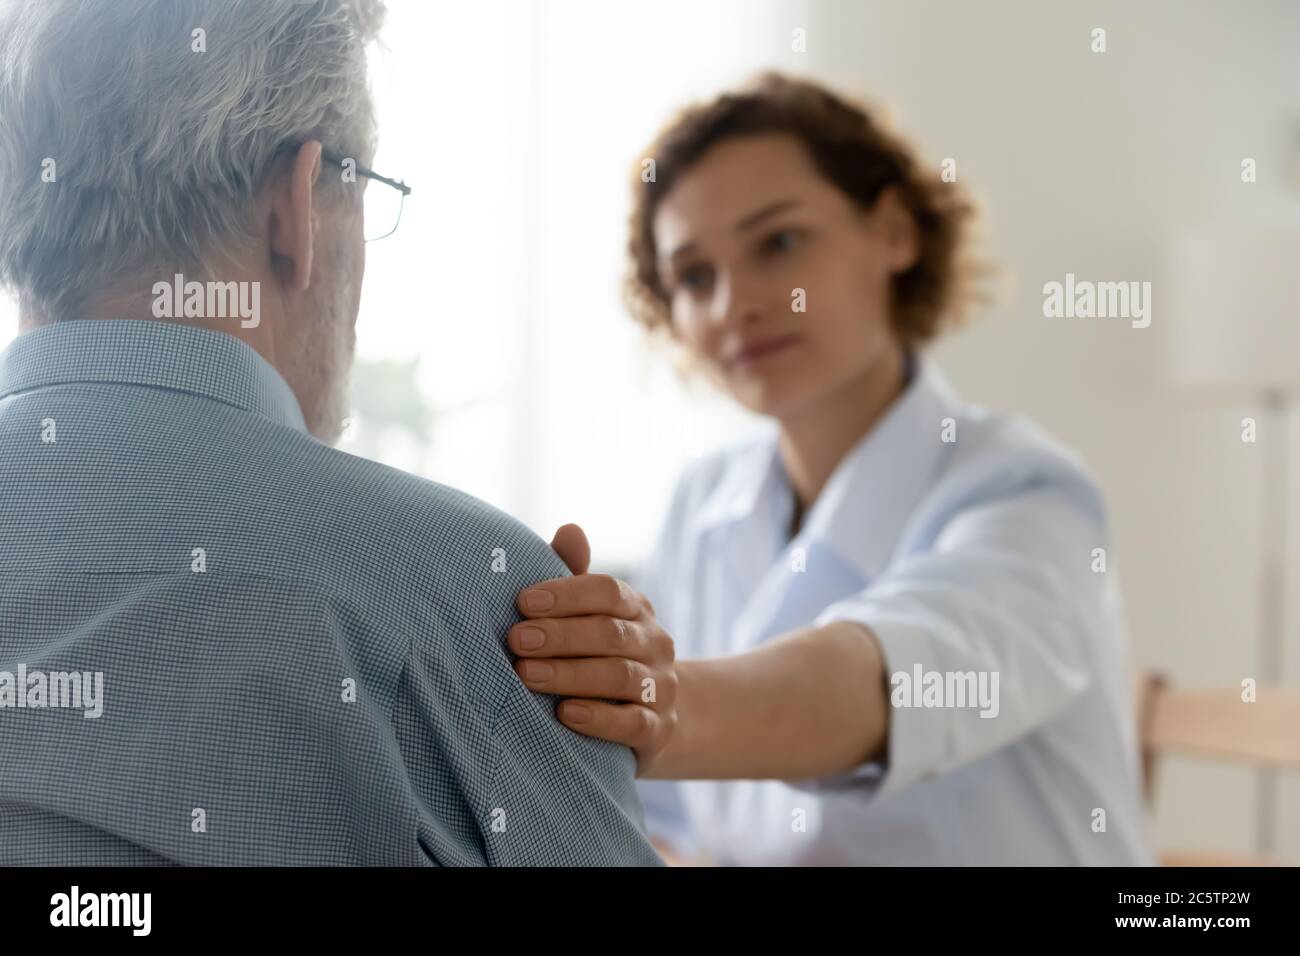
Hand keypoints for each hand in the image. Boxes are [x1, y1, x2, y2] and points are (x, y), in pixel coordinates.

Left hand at [511, 524, 677, 774]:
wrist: (651, 718)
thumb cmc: (600, 656)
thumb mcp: (589, 616)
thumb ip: (574, 577)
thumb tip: (569, 529)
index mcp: (636, 609)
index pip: (608, 592)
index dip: (567, 594)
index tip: (523, 601)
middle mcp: (655, 643)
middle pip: (610, 633)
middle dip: (560, 635)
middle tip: (516, 640)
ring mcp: (661, 687)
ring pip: (620, 676)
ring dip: (570, 674)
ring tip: (527, 673)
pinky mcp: (659, 729)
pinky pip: (633, 722)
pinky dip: (599, 718)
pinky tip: (565, 713)